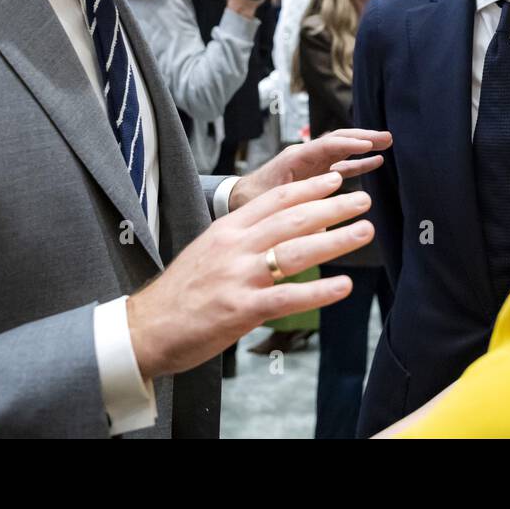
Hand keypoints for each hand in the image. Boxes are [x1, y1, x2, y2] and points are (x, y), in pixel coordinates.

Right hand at [127, 170, 372, 379]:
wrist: (144, 328)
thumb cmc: (179, 293)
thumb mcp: (208, 251)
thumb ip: (241, 240)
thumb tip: (278, 232)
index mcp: (227, 229)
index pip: (275, 199)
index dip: (309, 188)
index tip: (336, 180)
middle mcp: (235, 246)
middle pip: (293, 218)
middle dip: (333, 206)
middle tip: (363, 200)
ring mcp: (238, 276)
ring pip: (297, 251)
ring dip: (336, 239)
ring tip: (365, 231)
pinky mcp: (240, 309)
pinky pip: (288, 297)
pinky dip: (319, 291)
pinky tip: (344, 286)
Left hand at [229, 128, 392, 210]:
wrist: (239, 197)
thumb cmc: (253, 200)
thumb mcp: (273, 206)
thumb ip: (297, 212)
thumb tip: (322, 228)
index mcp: (295, 158)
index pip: (327, 145)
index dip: (349, 145)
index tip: (369, 145)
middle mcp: (306, 155)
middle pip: (339, 140)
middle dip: (363, 137)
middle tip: (387, 137)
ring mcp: (312, 162)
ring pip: (342, 149)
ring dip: (364, 146)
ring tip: (387, 143)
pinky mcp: (316, 172)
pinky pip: (341, 163)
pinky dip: (358, 162)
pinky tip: (376, 161)